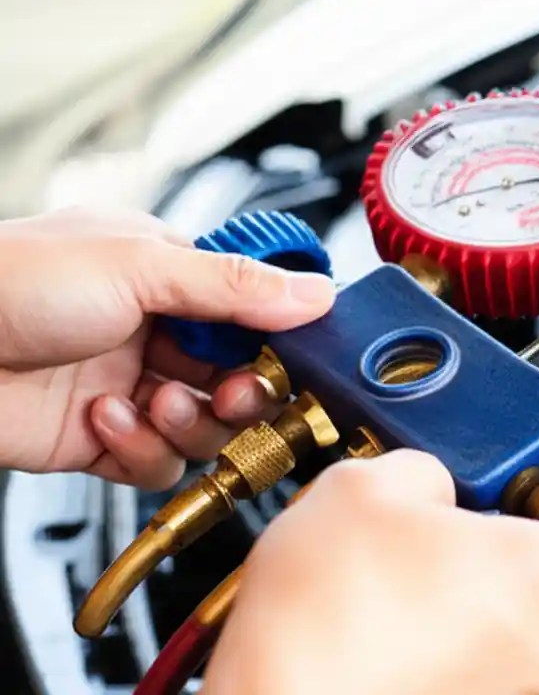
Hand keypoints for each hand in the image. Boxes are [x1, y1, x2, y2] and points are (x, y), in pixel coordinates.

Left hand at [0, 207, 334, 488]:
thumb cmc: (9, 281)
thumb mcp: (139, 265)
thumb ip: (234, 285)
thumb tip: (316, 292)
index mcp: (167, 276)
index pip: (254, 313)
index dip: (279, 342)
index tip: (294, 359)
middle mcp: (154, 332)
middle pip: (242, 380)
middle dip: (245, 393)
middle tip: (236, 394)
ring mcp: (130, 386)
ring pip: (207, 429)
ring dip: (188, 423)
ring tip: (153, 403)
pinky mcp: (102, 441)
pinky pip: (158, 465)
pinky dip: (141, 449)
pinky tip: (107, 418)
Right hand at [203, 451, 538, 694]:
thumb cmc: (323, 619)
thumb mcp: (365, 487)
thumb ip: (428, 474)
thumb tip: (435, 490)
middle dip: (494, 564)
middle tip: (431, 550)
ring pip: (503, 632)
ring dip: (455, 610)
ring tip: (383, 597)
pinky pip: (467, 673)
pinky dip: (430, 653)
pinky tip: (376, 638)